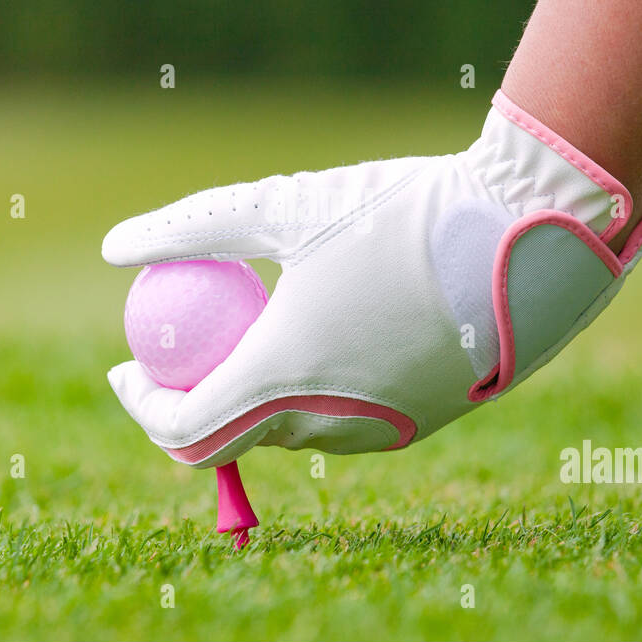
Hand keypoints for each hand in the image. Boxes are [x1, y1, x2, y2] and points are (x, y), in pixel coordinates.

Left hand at [103, 90, 641, 467]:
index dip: (142, 406)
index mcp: (281, 379)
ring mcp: (378, 430)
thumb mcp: (284, 207)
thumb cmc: (399, 216)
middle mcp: (325, 422)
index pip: (183, 432)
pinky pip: (344, 419)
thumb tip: (116, 249)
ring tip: (264, 325)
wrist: (525, 239)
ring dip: (259, 393)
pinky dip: (314, 388)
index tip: (126, 368)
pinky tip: (330, 330)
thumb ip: (192, 229)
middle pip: (234, 434)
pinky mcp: (420, 423)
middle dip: (198, 398)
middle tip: (193, 344)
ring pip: (290, 428)